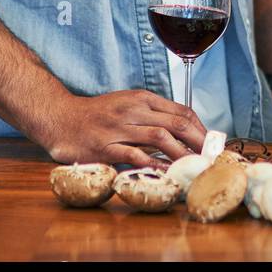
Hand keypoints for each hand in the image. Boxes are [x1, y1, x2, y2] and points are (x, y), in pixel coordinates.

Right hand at [33, 90, 207, 165]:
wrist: (61, 117)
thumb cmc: (97, 114)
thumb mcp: (127, 104)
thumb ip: (151, 114)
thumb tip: (181, 130)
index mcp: (142, 98)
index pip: (182, 110)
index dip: (201, 128)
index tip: (211, 144)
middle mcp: (134, 110)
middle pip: (176, 123)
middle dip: (198, 141)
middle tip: (210, 158)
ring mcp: (120, 128)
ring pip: (160, 137)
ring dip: (181, 153)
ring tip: (194, 167)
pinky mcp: (106, 146)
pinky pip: (135, 155)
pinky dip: (153, 164)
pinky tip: (165, 173)